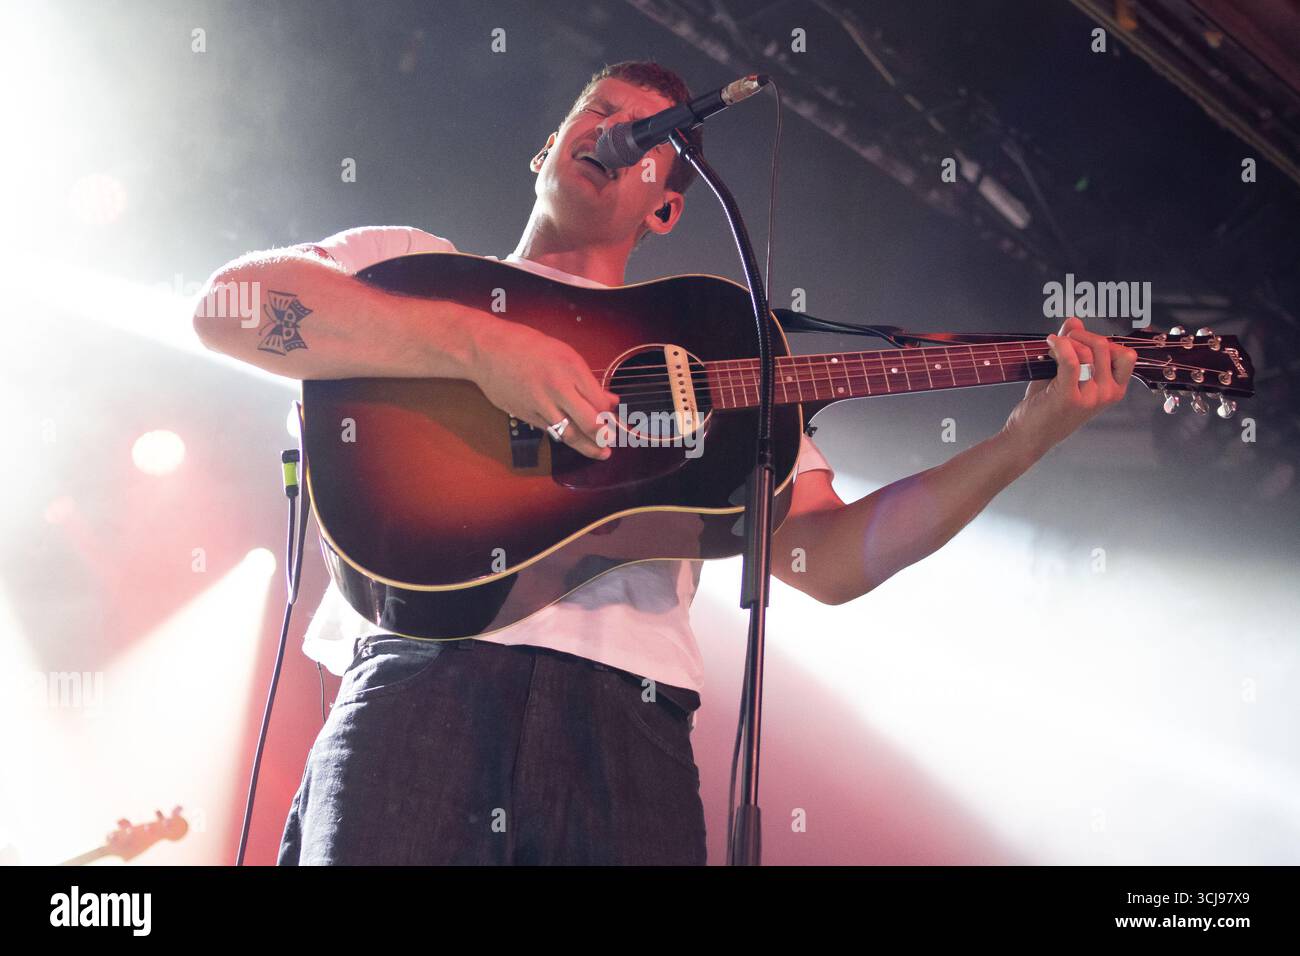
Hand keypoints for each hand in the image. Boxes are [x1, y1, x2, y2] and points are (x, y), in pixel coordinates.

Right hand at [470, 320, 617, 459]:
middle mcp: (557, 388)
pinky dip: (564, 437)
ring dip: (587, 447)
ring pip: (569, 434)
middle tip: (612, 444)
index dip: (610, 415)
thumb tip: (610, 400)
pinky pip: (550, 431)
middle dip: (604, 437)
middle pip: (589, 422)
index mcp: (570, 368)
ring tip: (600, 453)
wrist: (488, 351)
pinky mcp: (526, 415)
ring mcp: (540, 404)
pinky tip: (575, 440)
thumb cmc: (528, 347)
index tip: (616, 420)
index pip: (599, 402)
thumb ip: (587, 381)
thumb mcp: (564, 354)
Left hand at [1002, 317, 1137, 460]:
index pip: (1127, 355)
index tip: (1082, 344)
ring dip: (1067, 342)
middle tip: (1063, 342)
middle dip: (1081, 336)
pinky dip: (1060, 346)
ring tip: (1051, 349)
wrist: (1029, 436)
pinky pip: (1071, 360)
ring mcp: (1090, 397)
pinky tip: (1050, 343)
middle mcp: (1107, 394)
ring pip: (1087, 351)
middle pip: (1105, 346)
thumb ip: (1073, 347)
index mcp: (1114, 390)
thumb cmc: (1049, 407)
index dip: (1103, 342)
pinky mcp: (1069, 397)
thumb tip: (1074, 321)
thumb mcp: (1067, 376)